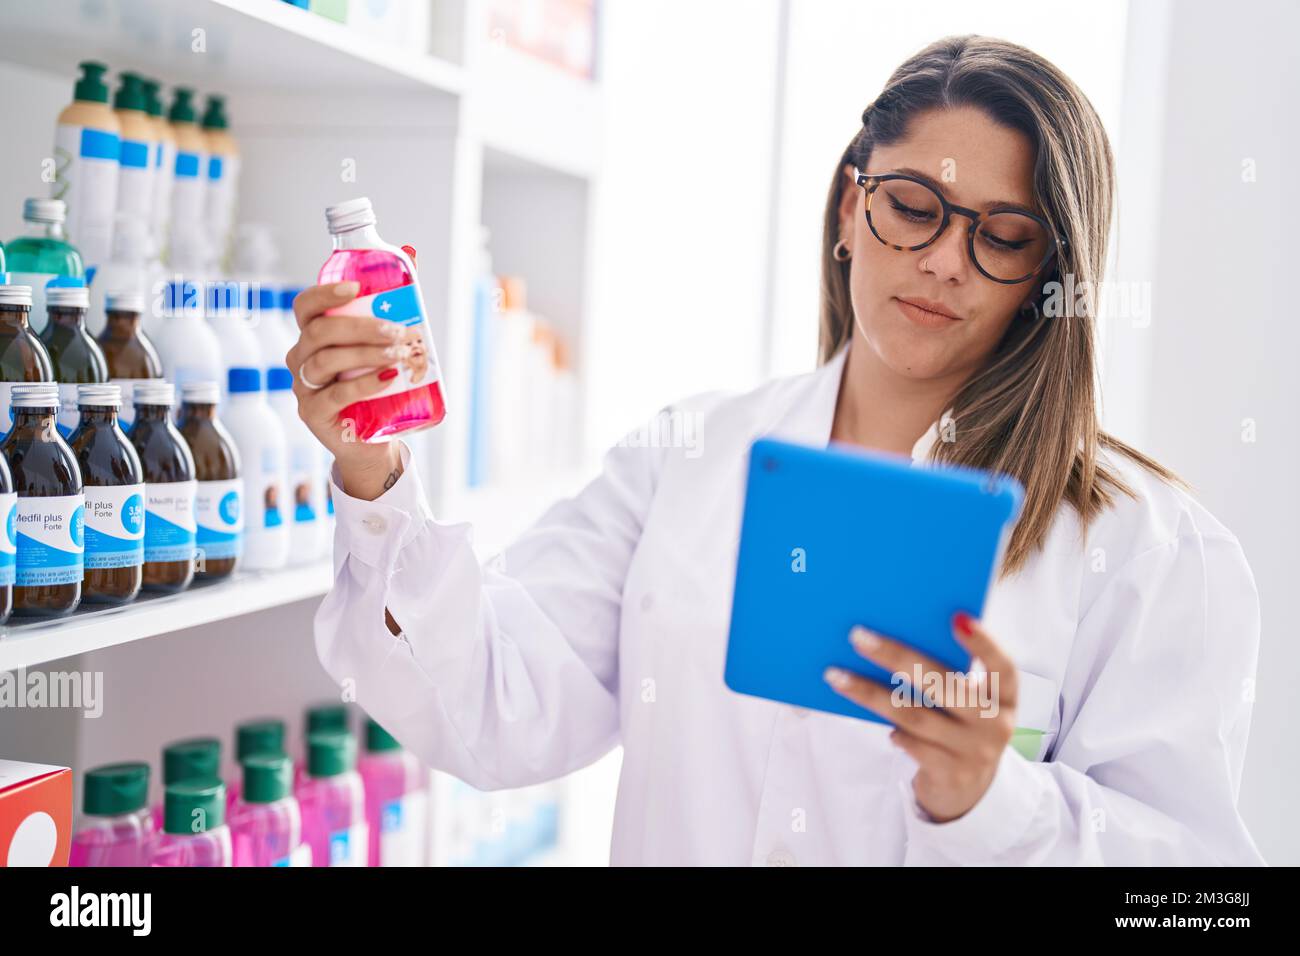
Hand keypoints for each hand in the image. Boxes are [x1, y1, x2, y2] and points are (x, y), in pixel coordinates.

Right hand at [284, 281, 408, 491]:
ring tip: (400, 356)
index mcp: (312, 336)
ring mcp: (303, 387)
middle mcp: (301, 358)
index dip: (325, 293)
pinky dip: (364, 384)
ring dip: (367, 354)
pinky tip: (388, 379)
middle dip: (361, 327)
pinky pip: (335, 394)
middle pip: (320, 333)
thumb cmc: (376, 385)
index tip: (356, 288)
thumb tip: (410, 252)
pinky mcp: (313, 414)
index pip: (305, 306)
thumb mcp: (382, 345)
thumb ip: (390, 303)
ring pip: (327, 361)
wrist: (371, 441)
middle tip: (397, 331)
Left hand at [824, 612, 1016, 822]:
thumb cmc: (959, 726)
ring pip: (915, 715)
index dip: (983, 643)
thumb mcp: (968, 702)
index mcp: (1004, 697)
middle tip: (858, 636)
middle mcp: (995, 724)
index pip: (1002, 666)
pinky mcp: (951, 773)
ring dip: (870, 693)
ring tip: (836, 675)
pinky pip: (911, 745)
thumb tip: (894, 636)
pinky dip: (891, 729)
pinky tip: (870, 715)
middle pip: (943, 684)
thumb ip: (948, 675)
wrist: (967, 787)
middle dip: (897, 657)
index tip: (956, 617)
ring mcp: (975, 752)